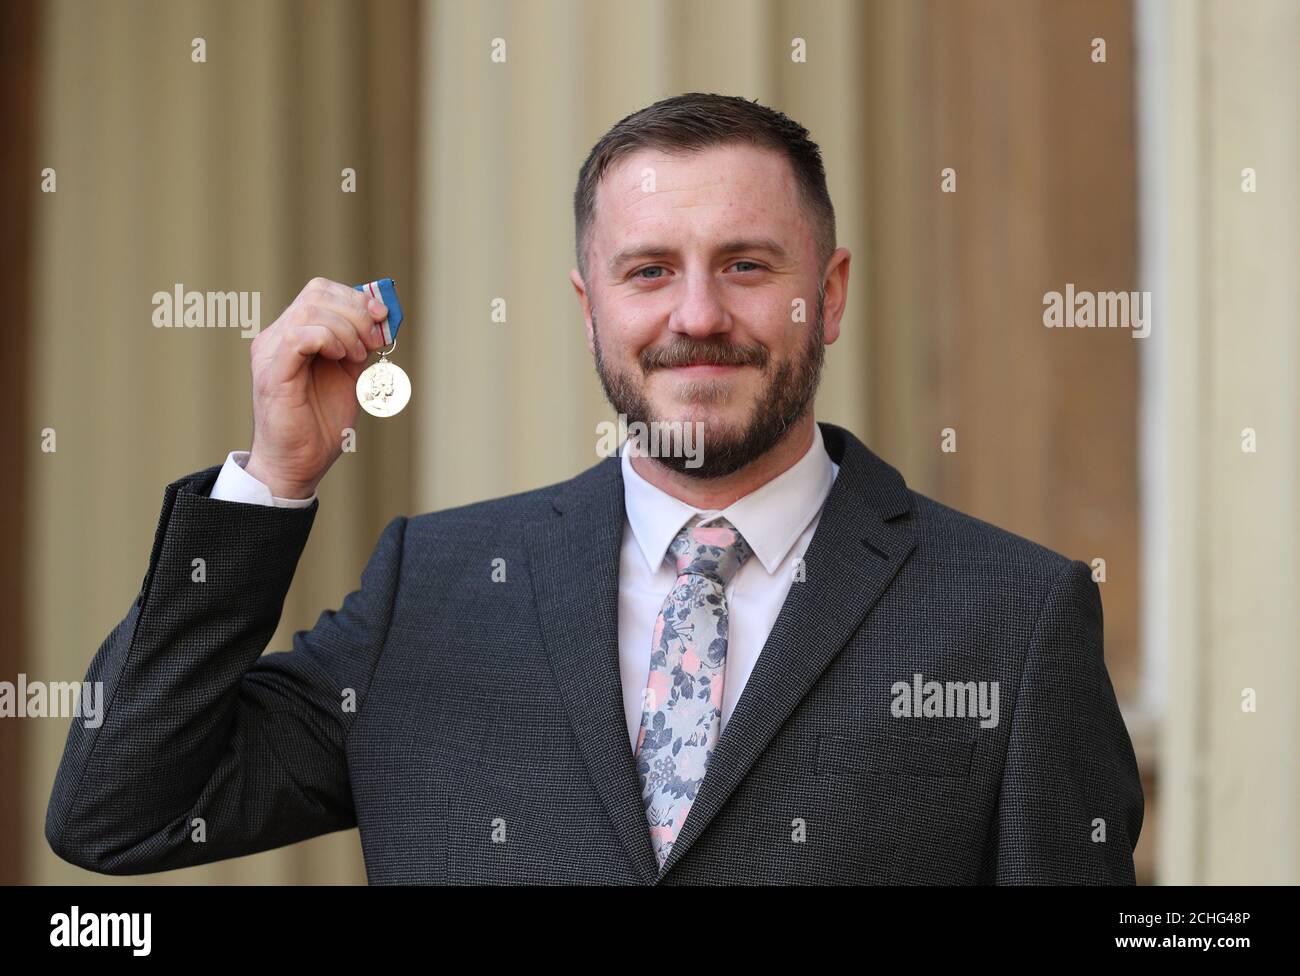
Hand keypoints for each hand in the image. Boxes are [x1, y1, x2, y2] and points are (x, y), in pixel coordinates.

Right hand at [244, 277, 389, 497]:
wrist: (301, 463)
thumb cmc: (321, 424)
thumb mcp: (350, 375)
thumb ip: (360, 346)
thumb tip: (380, 318)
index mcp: (294, 334)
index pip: (321, 291)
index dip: (356, 298)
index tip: (383, 317)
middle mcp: (277, 337)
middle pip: (317, 294)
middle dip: (357, 312)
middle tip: (375, 341)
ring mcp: (271, 353)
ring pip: (310, 311)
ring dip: (347, 329)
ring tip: (357, 357)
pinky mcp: (272, 372)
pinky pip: (300, 336)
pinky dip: (329, 339)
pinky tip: (341, 358)